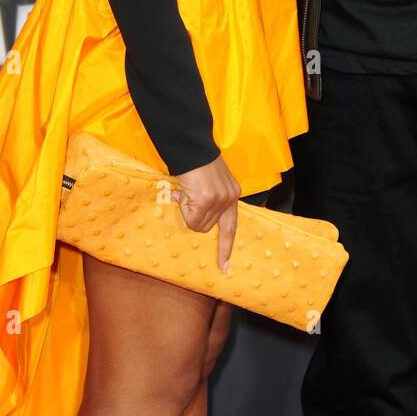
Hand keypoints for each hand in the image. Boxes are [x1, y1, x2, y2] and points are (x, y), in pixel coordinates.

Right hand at [172, 155, 240, 272]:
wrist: (191, 148)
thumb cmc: (197, 161)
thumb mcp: (211, 180)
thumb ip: (207, 198)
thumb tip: (187, 209)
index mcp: (233, 194)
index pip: (231, 227)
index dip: (226, 247)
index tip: (224, 267)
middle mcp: (230, 199)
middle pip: (208, 228)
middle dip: (194, 216)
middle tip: (188, 195)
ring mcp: (219, 201)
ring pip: (198, 224)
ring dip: (188, 210)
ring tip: (187, 190)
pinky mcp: (206, 202)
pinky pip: (190, 219)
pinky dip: (183, 208)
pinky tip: (183, 191)